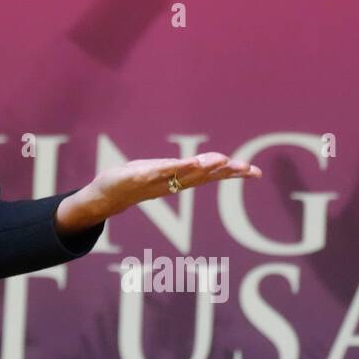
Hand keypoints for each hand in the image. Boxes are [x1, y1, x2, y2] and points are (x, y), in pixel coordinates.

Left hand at [58, 152, 260, 233]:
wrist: (104, 197)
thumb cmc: (134, 183)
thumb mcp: (161, 173)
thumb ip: (183, 170)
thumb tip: (206, 165)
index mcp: (179, 179)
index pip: (210, 173)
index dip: (232, 172)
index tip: (254, 171)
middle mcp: (170, 181)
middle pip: (201, 174)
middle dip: (223, 171)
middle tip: (246, 168)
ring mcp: (153, 179)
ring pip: (180, 174)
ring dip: (199, 168)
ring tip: (220, 161)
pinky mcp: (135, 177)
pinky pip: (153, 173)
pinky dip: (166, 170)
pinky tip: (181, 165)